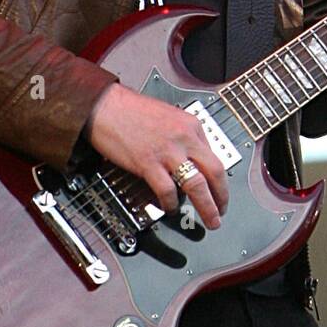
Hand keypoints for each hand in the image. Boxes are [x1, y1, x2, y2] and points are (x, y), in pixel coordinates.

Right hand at [83, 83, 227, 228]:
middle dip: (221, 197)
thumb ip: (182, 138)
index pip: (214, 156)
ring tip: (209, 220)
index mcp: (191, 125)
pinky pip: (167, 191)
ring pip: (197, 185)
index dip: (219, 179)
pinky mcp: (148, 163)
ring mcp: (167, 152)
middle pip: (214, 172)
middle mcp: (184, 138)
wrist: (105, 105)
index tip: (219, 190)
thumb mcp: (168, 117)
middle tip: (222, 211)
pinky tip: (170, 208)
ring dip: (207, 207)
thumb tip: (191, 160)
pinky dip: (171, 204)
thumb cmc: (131, 110)